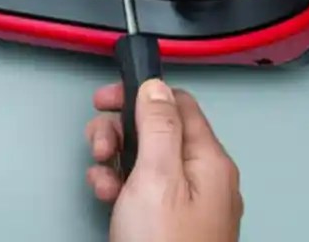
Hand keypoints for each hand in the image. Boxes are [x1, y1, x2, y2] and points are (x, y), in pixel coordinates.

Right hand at [84, 80, 242, 241]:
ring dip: (116, 163)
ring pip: (147, 161)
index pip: (178, 104)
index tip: (105, 101)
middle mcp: (204, 178)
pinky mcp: (171, 221)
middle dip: (121, 133)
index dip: (139, 95)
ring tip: (103, 184)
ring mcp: (189, 201)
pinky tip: (109, 199)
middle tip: (99, 148)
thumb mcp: (157, 178)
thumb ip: (159, 127)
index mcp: (209, 161)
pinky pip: (145, 190)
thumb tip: (157, 86)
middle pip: (158, 132)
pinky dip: (122, 188)